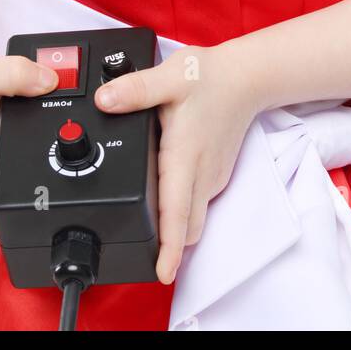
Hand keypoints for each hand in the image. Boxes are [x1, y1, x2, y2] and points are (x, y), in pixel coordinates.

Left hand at [93, 41, 258, 284]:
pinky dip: (184, 212)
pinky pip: (199, 202)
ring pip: (194, 217)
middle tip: (144, 257)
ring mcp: (211, 175)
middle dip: (169, 248)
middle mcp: (201, 173)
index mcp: (185, 156)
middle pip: (187, 227)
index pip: (177, 213)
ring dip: (176, 229)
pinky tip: (165, 198)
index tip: (162, 273)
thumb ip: (135, 90)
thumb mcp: (169, 76)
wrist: (247, 77)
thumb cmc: (210, 78)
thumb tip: (104, 100)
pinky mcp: (215, 172)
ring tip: (151, 231)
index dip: (169, 248)